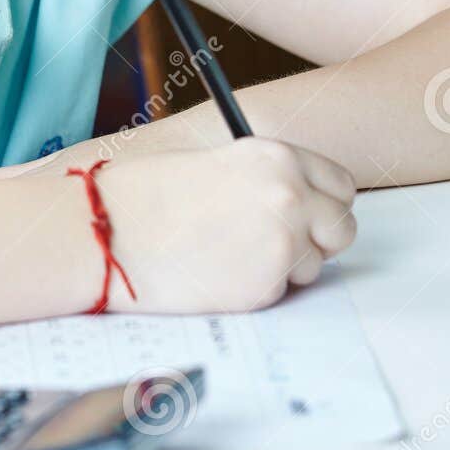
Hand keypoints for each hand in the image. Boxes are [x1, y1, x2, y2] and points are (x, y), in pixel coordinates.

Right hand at [95, 138, 357, 313]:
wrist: (107, 232)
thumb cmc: (146, 195)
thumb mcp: (217, 165)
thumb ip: (265, 180)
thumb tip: (299, 204)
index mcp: (279, 157)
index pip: (341, 185)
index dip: (324, 203)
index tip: (308, 213)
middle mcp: (292, 196)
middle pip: (343, 228)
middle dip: (318, 239)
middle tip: (278, 244)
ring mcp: (283, 242)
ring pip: (315, 266)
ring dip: (286, 267)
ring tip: (230, 255)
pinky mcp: (265, 285)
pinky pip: (280, 292)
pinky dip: (255, 289)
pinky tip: (216, 273)